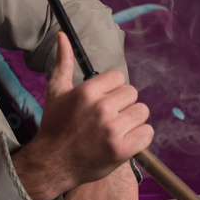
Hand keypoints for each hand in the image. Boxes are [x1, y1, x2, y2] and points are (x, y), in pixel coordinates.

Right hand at [11, 33, 152, 199]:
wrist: (52, 164)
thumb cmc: (55, 126)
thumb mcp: (56, 91)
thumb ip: (64, 61)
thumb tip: (63, 35)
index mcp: (87, 92)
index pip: (119, 77)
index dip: (112, 89)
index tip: (102, 101)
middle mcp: (101, 108)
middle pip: (132, 93)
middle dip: (123, 104)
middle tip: (108, 117)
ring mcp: (112, 130)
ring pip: (142, 112)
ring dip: (133, 120)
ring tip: (116, 129)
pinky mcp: (122, 149)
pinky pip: (148, 132)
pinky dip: (140, 137)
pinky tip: (125, 140)